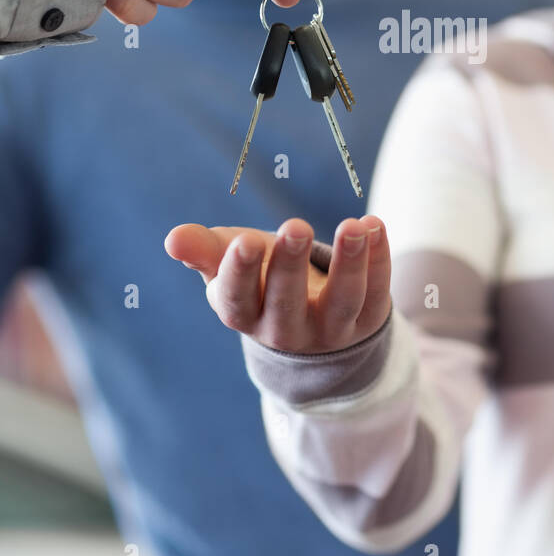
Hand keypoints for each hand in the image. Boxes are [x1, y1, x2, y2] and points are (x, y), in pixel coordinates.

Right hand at [164, 214, 391, 353]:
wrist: (309, 316)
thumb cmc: (259, 276)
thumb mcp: (230, 262)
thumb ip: (204, 250)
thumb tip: (173, 240)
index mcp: (244, 314)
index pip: (237, 300)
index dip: (239, 273)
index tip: (245, 241)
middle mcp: (285, 331)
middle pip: (288, 302)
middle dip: (291, 264)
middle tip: (296, 225)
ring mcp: (330, 331)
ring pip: (343, 302)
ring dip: (351, 263)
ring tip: (354, 225)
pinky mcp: (367, 320)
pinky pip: (377, 292)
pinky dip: (379, 259)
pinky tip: (375, 224)